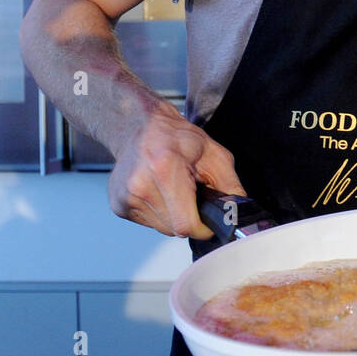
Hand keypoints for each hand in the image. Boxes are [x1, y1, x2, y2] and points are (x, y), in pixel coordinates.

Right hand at [108, 103, 245, 238]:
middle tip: (191, 194)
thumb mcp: (214, 154)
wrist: (138, 126)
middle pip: (175, 229)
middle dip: (190, 218)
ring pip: (162, 228)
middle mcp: (140, 186)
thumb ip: (230, 186)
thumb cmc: (177, 138)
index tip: (209, 218)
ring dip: (174, 215)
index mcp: (165, 169)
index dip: (203, 227)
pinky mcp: (118, 205)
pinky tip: (159, 191)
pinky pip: (149, 223)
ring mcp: (126, 197)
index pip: (186, 224)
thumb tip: (238, 214)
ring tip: (174, 189)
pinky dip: (159, 212)